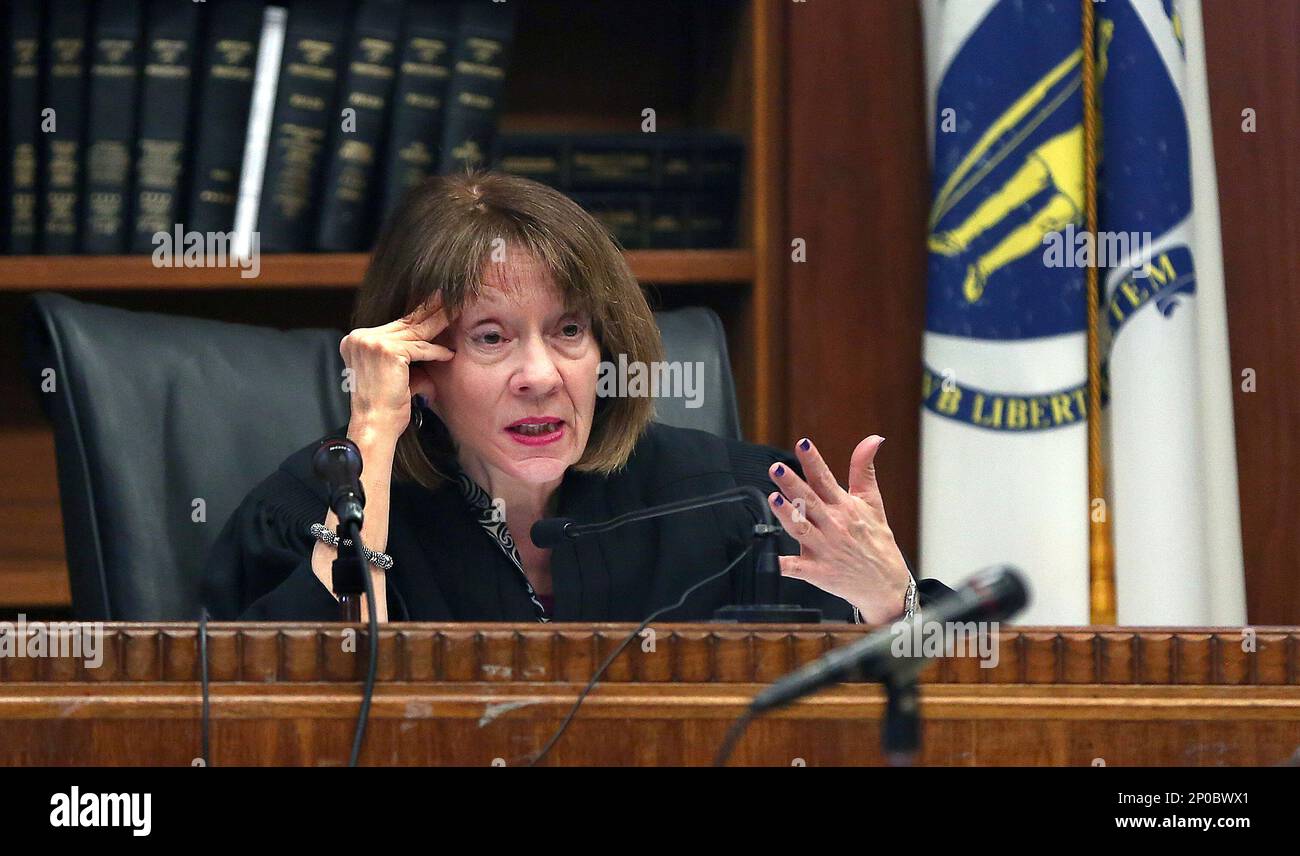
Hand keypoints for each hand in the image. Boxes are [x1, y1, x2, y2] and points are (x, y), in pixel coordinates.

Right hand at [339, 294, 454, 438]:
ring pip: (414, 333)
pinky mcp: (387, 351)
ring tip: (456, 313)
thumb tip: (430, 343)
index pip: (394, 326)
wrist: (374, 425)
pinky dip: (435, 352)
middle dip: (430, 312)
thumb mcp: (390, 372)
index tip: (434, 306)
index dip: (417, 317)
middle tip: (449, 299)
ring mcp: (372, 342)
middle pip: (404, 323)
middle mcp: (360, 338)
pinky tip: (448, 353)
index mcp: (355, 340)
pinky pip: (419, 349)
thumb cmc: (384, 405)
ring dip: (437, 325)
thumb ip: (402, 354)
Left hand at [765, 436, 911, 623]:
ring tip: (774, 499)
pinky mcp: (818, 572)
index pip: (825, 479)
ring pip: (801, 529)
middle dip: (792, 484)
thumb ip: (864, 470)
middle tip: (777, 469)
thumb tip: (873, 439)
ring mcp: (824, 549)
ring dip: (788, 515)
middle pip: (809, 501)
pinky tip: (772, 559)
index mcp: (844, 507)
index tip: (802, 444)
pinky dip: (785, 565)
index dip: (813, 461)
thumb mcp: (873, 502)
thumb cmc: (876, 540)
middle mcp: (833, 526)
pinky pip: (797, 569)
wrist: (885, 584)